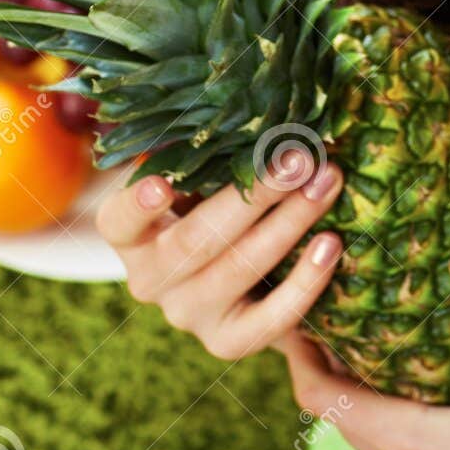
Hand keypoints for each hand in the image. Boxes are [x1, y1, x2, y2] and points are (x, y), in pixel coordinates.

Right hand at [96, 153, 343, 361]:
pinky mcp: (228, 342)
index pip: (119, 221)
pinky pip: (269, 320)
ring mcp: (188, 315)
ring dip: (290, 224)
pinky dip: (304, 283)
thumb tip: (248, 107)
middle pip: (198, 240)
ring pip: (238, 270)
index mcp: (131, 236)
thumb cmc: (210, 205)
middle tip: (299, 158)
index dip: (138, 204)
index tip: (163, 183)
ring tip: (326, 184)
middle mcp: (151, 280)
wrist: (234, 281)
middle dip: (254, 195)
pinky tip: (330, 245)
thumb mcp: (199, 180)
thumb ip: (208, 153)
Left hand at [279, 255, 449, 449]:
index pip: (317, 394)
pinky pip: (398, 444)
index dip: (296, 349)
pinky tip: (431, 382)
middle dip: (327, 354)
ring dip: (360, 382)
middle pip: (336, 406)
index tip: (295, 302)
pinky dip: (394, 406)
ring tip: (377, 330)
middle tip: (334, 300)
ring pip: (367, 427)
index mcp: (405, 439)